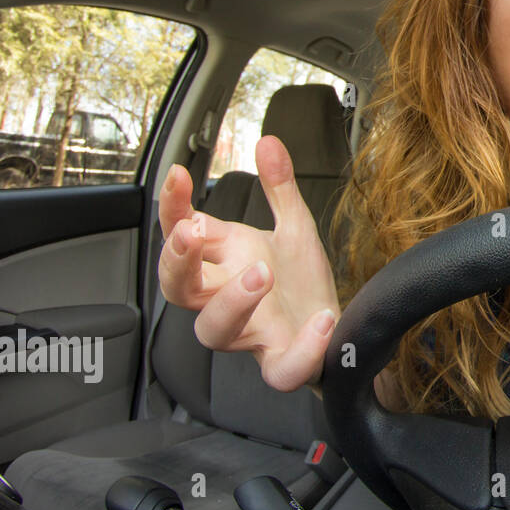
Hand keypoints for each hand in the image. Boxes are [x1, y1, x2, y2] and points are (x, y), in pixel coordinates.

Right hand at [157, 135, 341, 391]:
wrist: (337, 329)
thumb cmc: (301, 283)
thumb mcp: (294, 228)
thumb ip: (280, 188)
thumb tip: (268, 140)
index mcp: (223, 263)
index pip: (181, 234)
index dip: (172, 207)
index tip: (177, 174)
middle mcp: (226, 299)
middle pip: (178, 288)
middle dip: (177, 261)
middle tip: (191, 234)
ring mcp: (252, 333)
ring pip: (214, 330)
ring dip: (232, 300)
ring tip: (263, 272)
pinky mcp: (283, 361)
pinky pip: (280, 369)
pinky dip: (300, 348)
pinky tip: (320, 320)